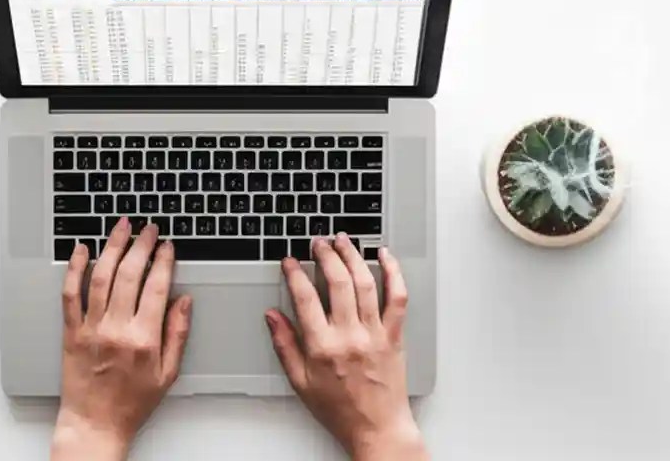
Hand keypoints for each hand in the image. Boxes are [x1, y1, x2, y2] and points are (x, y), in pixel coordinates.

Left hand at [51, 219, 191, 460]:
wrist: (95, 424)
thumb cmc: (131, 403)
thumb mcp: (168, 373)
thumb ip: (178, 334)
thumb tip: (185, 301)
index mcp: (144, 339)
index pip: (156, 287)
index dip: (163, 261)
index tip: (167, 246)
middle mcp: (116, 330)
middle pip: (129, 274)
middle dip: (141, 245)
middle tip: (148, 229)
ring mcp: (91, 329)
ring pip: (100, 277)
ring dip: (112, 247)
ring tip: (121, 228)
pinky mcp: (71, 332)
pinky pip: (70, 294)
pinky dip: (74, 269)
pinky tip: (81, 251)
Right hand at [266, 236, 426, 460]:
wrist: (377, 428)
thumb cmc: (339, 410)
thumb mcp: (300, 381)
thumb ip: (285, 345)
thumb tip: (272, 316)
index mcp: (323, 347)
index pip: (305, 298)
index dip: (295, 274)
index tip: (290, 261)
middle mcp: (350, 336)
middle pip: (338, 282)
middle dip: (325, 255)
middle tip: (318, 243)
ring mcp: (375, 333)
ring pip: (365, 283)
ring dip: (353, 256)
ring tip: (343, 241)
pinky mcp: (394, 335)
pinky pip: (397, 298)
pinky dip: (393, 273)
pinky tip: (385, 257)